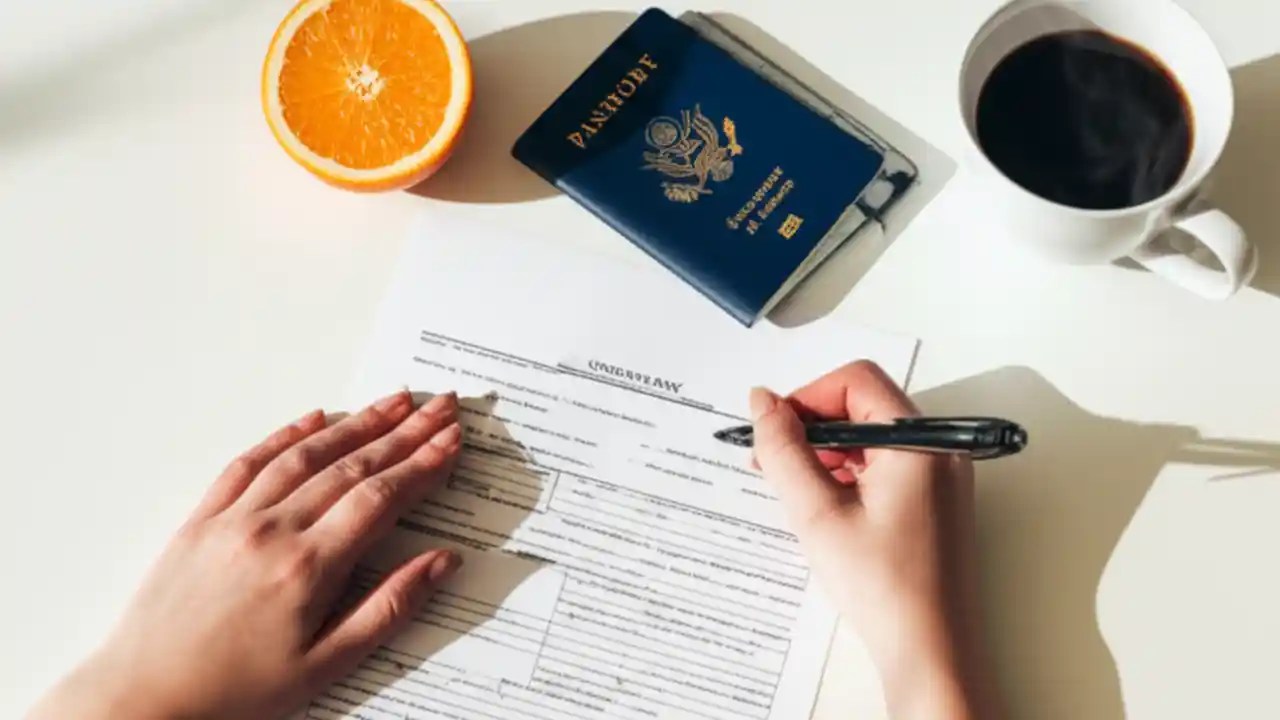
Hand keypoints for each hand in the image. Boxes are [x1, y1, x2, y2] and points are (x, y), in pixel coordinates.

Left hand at [27, 390, 462, 719]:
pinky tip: (315, 416)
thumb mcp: (327, 665)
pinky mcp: (201, 519)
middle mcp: (271, 531)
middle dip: (404, 431)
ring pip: (306, 455)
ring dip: (356, 423)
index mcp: (308, 568)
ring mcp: (233, 519)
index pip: (381, 498)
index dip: (422, 464)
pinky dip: (286, 434)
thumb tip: (442, 562)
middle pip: (352, 466)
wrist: (146, 701)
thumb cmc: (236, 692)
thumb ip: (389, 607)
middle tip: (440, 405)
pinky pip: (249, 462)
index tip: (451, 440)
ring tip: (395, 401)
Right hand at [750, 361, 999, 719]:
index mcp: (920, 443)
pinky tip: (821, 505)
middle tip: (772, 459)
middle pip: (865, 405)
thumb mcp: (817, 514)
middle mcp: (939, 450)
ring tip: (791, 487)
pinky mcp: (933, 502)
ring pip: (872, 437)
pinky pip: (886, 465)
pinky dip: (848, 474)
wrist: (931, 652)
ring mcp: (940, 477)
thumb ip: (785, 451)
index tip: (774, 431)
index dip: (808, 398)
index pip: (857, 381)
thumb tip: (763, 403)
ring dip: (827, 452)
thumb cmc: (885, 589)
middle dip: (813, 426)